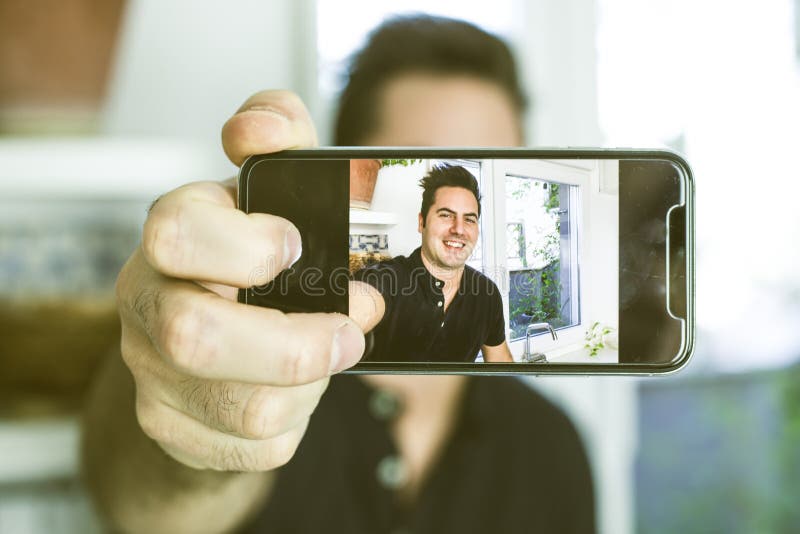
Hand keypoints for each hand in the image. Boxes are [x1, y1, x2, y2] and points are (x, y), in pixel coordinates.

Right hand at [115, 91, 365, 470]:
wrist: (206, 340)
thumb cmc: (247, 258)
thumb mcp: (271, 187)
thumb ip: (278, 136)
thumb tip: (261, 127)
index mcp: (172, 236)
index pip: (177, 233)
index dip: (248, 246)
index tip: (297, 247)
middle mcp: (149, 304)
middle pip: (197, 338)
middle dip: (297, 344)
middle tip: (351, 329)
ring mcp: (154, 374)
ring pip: (247, 407)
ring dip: (311, 383)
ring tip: (329, 353)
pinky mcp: (175, 429)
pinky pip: (256, 447)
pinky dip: (297, 421)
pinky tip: (296, 391)